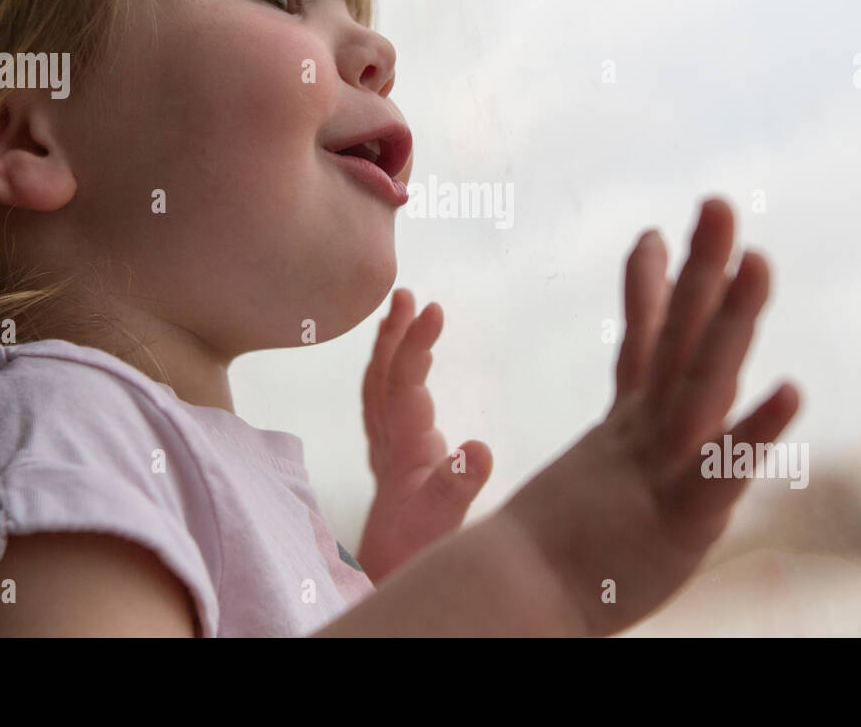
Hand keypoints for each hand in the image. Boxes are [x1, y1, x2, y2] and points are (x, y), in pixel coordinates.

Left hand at [356, 288, 492, 583]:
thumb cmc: (418, 545)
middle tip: (407, 293)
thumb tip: (480, 447)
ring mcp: (389, 441)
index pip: (402, 385)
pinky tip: (403, 354)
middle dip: (395, 332)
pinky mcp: (396, 448)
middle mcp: (389, 438)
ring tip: (401, 307)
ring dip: (390, 343)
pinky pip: (386, 395)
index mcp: (403, 447)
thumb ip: (460, 485)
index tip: (432, 308)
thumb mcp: (444, 519)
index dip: (415, 345)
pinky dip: (393, 366)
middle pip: (383, 375)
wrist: (392, 566)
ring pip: (380, 382)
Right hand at [501, 196, 801, 635]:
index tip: (653, 234)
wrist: (514, 600)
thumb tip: (548, 453)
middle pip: (680, 339)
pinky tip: (794, 390)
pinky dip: (757, 430)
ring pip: (704, 382)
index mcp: (626, 434)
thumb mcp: (582, 504)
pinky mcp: (680, 516)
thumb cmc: (543, 564)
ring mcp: (662, 468)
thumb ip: (592, 469)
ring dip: (734, 319)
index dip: (653, 289)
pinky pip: (722, 468)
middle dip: (703, 268)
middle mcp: (646, 436)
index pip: (645, 348)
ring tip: (761, 260)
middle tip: (719, 202)